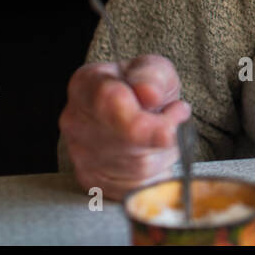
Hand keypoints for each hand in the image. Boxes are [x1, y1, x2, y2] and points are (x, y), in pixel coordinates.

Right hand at [59, 54, 191, 200]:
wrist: (134, 111)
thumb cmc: (143, 87)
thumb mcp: (154, 69)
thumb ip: (152, 76)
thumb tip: (149, 93)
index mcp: (86, 84)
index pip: (110, 102)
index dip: (149, 112)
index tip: (178, 111)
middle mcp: (75, 121)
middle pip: (129, 137)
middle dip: (165, 130)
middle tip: (177, 115)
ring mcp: (80, 154)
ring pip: (139, 165)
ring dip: (165, 150)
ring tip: (165, 131)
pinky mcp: (93, 181)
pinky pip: (138, 185)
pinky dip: (157, 171)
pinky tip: (155, 152)